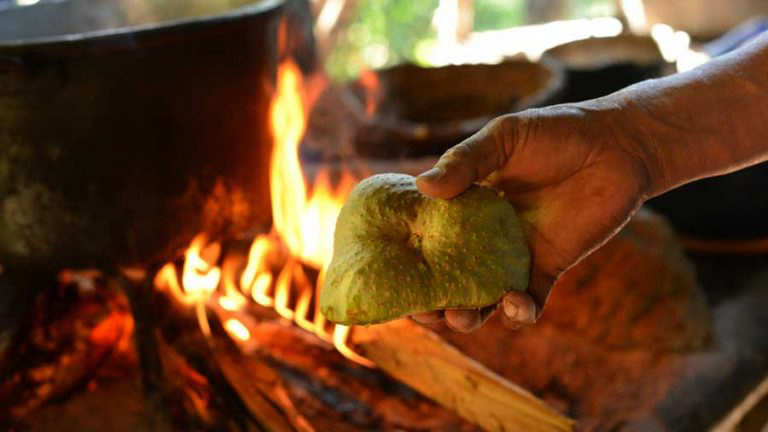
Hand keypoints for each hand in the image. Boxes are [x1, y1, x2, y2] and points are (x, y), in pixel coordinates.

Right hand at [411, 104, 651, 331]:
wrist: (618, 144)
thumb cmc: (556, 132)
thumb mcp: (504, 138)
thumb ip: (466, 161)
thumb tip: (423, 186)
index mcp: (464, 204)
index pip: (425, 236)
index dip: (405, 258)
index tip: (386, 274)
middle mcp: (483, 235)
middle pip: (447, 278)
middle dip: (431, 302)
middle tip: (423, 312)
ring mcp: (515, 254)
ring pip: (482, 299)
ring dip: (468, 315)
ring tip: (462, 316)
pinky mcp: (548, 267)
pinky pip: (529, 301)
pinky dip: (519, 312)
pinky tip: (516, 304)